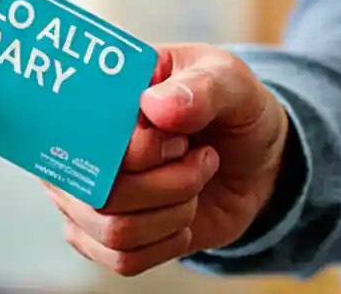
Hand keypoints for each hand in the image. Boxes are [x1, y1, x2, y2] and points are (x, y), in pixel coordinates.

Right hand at [45, 44, 288, 275]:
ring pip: (115, 231)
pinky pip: (124, 259)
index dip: (140, 151)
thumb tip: (154, 105)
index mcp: (101, 97)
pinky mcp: (106, 236)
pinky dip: (168, 242)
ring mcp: (89, 195)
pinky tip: (183, 215)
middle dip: (171, 183)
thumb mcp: (230, 82)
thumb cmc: (231, 108)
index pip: (91, 139)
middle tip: (199, 157)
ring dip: (174, 212)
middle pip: (100, 193)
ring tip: (194, 183)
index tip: (180, 139)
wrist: (255, 159)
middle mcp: (85, 147)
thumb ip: (201, 88)